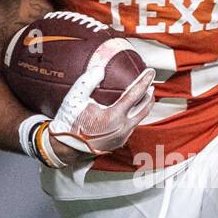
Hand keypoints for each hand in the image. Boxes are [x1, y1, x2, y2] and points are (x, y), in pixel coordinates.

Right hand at [49, 41, 155, 155]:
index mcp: (114, 116)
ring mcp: (122, 137)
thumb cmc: (70, 124)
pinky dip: (135, 116)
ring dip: (143, 106)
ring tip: (144, 96)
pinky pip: (132, 126)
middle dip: (149, 95)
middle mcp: (122, 128)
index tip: (151, 72)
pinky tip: (131, 111)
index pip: (135, 94)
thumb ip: (88, 81)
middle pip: (144, 108)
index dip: (144, 81)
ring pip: (139, 118)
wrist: (66, 148)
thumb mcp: (75, 98)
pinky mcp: (119, 142)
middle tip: (151, 84)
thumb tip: (100, 69)